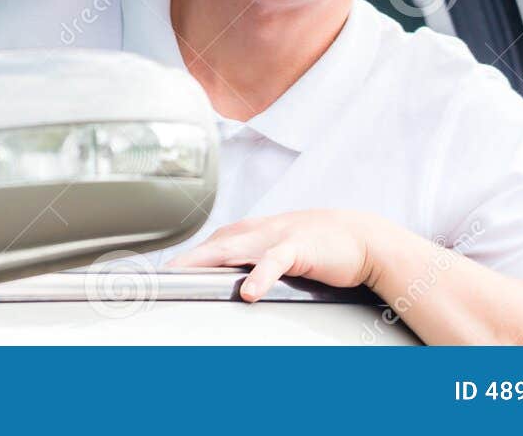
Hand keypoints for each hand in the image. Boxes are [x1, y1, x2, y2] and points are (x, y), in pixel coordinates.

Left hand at [171, 209, 389, 300]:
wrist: (363, 238)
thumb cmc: (320, 247)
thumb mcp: (282, 251)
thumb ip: (255, 262)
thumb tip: (233, 284)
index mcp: (254, 232)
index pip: (212, 243)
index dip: (187, 256)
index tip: (162, 272)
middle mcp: (260, 231)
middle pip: (214, 244)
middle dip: (186, 259)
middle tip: (159, 276)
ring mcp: (278, 237)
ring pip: (235, 247)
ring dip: (207, 261)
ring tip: (183, 275)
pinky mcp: (300, 249)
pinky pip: (275, 261)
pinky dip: (260, 276)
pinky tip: (248, 292)